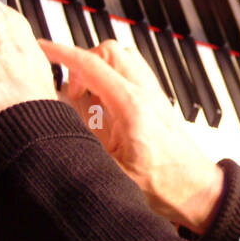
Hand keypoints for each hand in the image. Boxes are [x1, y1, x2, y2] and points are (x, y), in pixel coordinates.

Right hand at [39, 39, 223, 233]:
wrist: (197, 191)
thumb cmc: (163, 186)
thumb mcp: (109, 168)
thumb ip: (82, 136)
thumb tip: (58, 110)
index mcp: (131, 106)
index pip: (90, 64)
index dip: (60, 53)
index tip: (41, 49)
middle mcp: (146, 93)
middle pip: (109, 51)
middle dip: (83, 63)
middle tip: (72, 92)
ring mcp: (155, 95)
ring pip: (123, 60)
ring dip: (100, 70)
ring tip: (87, 100)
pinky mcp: (159, 103)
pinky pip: (132, 75)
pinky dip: (112, 81)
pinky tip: (105, 110)